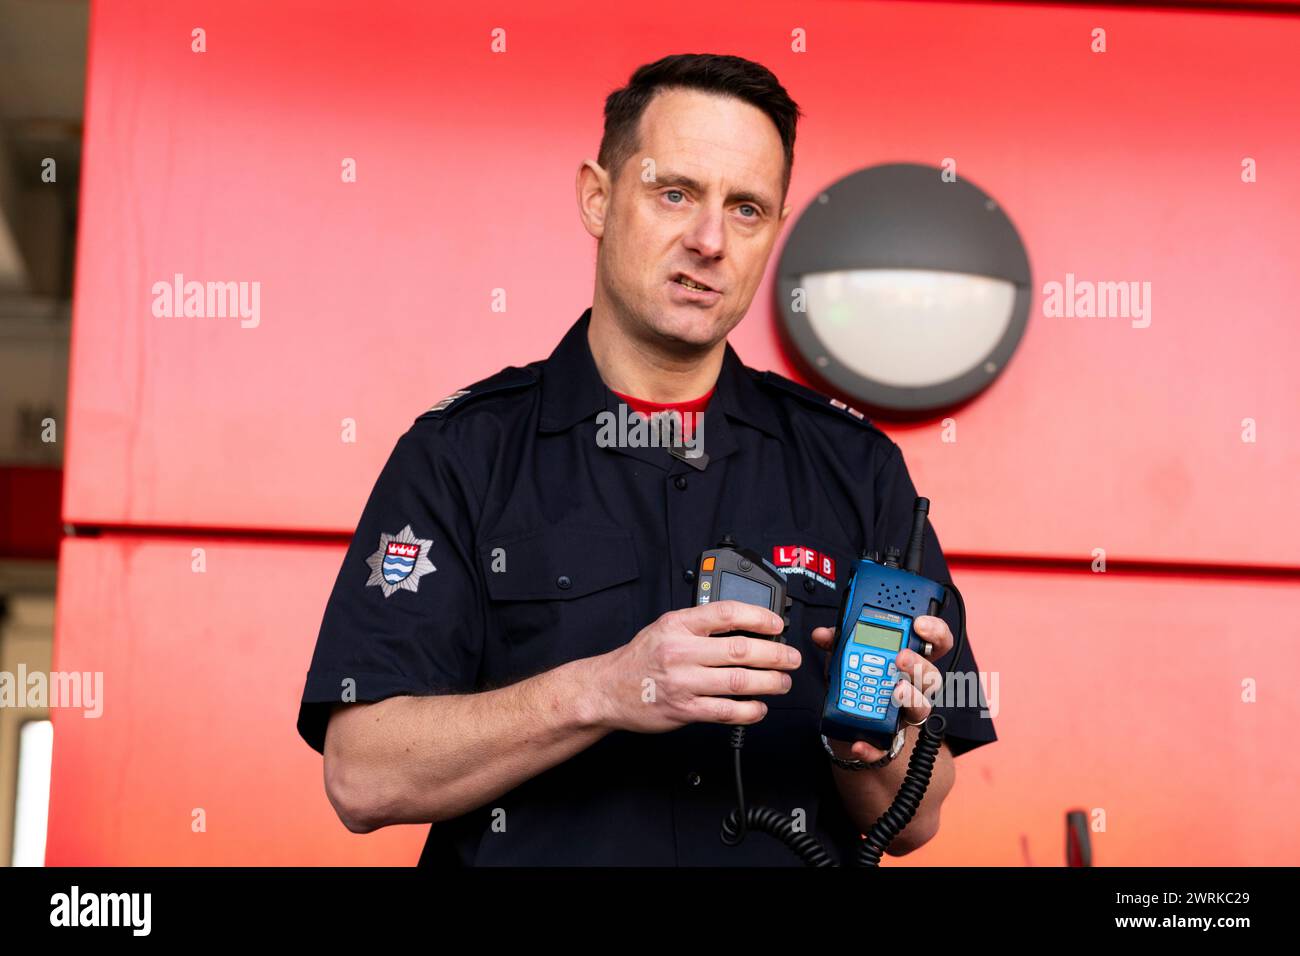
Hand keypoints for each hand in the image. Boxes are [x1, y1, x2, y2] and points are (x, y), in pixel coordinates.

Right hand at [591, 600, 801, 733]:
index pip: (727, 613)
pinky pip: (726, 712)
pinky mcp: (684, 710)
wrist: (607, 689)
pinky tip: (759, 707)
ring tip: (782, 682)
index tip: (777, 624)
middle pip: (741, 650)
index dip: (760, 617)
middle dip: (776, 655)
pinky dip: (749, 711)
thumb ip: (700, 624)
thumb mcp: (665, 627)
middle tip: (791, 658)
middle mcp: (681, 652)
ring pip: (739, 682)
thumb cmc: (640, 658)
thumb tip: (745, 624)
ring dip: (769, 683)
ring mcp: (683, 683)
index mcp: (678, 625)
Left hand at [810, 614, 953, 763]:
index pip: (936, 643)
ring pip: (921, 708)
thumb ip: (838, 642)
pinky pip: (885, 746)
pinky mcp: (889, 738)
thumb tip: (823, 634)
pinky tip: (858, 744)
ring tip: (894, 691)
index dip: (935, 631)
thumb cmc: (859, 680)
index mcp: (910, 660)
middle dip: (920, 665)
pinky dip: (872, 747)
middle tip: (901, 657)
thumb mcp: (847, 656)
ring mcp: (905, 713)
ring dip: (910, 698)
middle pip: (933, 676)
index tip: (919, 624)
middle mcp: (915, 687)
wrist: (848, 720)